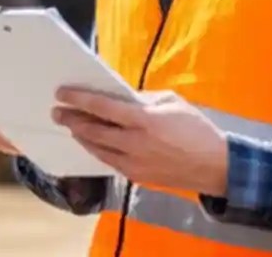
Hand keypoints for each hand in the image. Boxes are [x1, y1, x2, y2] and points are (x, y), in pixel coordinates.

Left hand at [53, 88, 228, 196]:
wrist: (214, 166)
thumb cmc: (196, 129)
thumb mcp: (172, 102)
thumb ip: (144, 100)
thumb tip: (121, 98)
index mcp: (144, 120)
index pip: (102, 107)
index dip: (79, 99)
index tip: (62, 93)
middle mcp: (134, 143)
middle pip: (93, 131)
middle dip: (72, 120)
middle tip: (57, 112)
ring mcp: (133, 163)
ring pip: (97, 149)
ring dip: (81, 136)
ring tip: (70, 126)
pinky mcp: (136, 177)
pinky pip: (109, 161)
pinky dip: (97, 150)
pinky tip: (91, 143)